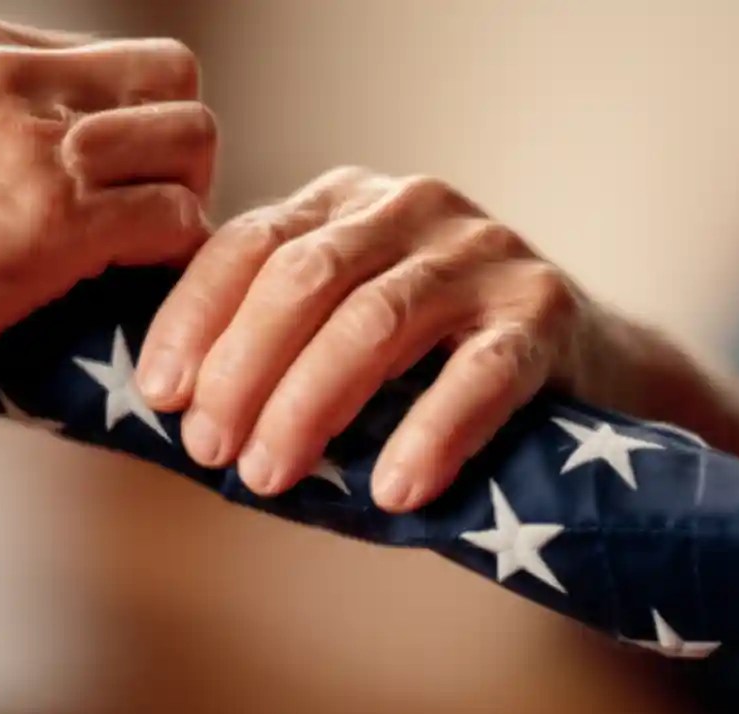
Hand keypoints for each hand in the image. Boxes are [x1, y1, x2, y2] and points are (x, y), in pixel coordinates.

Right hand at [0, 15, 214, 398]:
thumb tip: (80, 155)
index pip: (126, 60)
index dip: (144, 123)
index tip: (127, 177)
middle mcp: (13, 78)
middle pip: (176, 80)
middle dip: (182, 151)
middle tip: (155, 208)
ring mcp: (34, 144)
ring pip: (192, 140)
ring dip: (186, 200)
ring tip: (146, 250)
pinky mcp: (51, 221)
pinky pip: (175, 217)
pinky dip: (176, 253)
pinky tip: (136, 279)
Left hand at [135, 167, 678, 512]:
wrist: (579, 358)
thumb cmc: (432, 352)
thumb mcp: (345, 313)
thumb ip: (275, 329)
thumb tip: (174, 403)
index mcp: (347, 200)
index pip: (251, 241)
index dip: (194, 316)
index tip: (159, 393)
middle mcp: (412, 207)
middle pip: (305, 278)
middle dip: (244, 369)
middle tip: (211, 451)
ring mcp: (483, 253)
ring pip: (376, 321)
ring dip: (311, 404)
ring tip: (270, 475)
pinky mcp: (543, 311)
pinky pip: (479, 373)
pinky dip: (430, 432)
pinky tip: (393, 488)